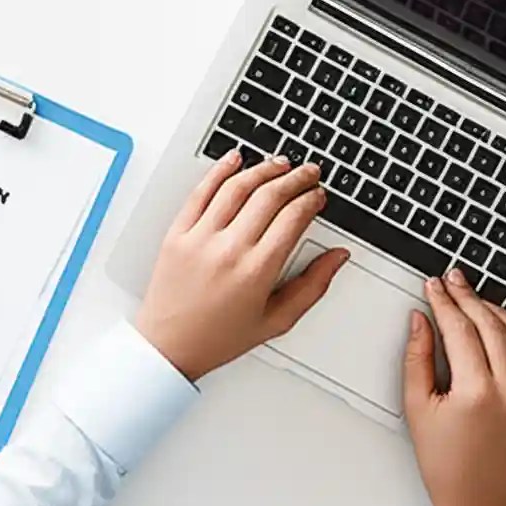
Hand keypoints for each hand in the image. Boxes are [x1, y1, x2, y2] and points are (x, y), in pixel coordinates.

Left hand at [136, 151, 350, 381]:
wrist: (168, 346)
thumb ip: (313, 286)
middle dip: (296, 178)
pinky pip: (200, 192)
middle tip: (308, 172)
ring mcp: (200, 238)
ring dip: (263, 169)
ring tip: (280, 164)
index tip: (318, 196)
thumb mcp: (276, 320)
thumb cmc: (219, 337)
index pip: (293, 218)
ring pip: (238, 187)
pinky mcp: (177, 233)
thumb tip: (337, 257)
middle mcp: (229, 250)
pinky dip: (219, 170)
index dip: (311, 200)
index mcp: (257, 271)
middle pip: (270, 195)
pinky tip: (234, 159)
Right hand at [403, 269, 505, 505]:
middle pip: (491, 325)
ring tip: (478, 298)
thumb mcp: (416, 407)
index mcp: (476, 392)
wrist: (477, 498)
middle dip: (468, 297)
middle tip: (453, 281)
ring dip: (499, 309)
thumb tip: (421, 320)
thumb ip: (417, 358)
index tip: (434, 286)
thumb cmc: (445, 461)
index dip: (444, 302)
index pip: (461, 329)